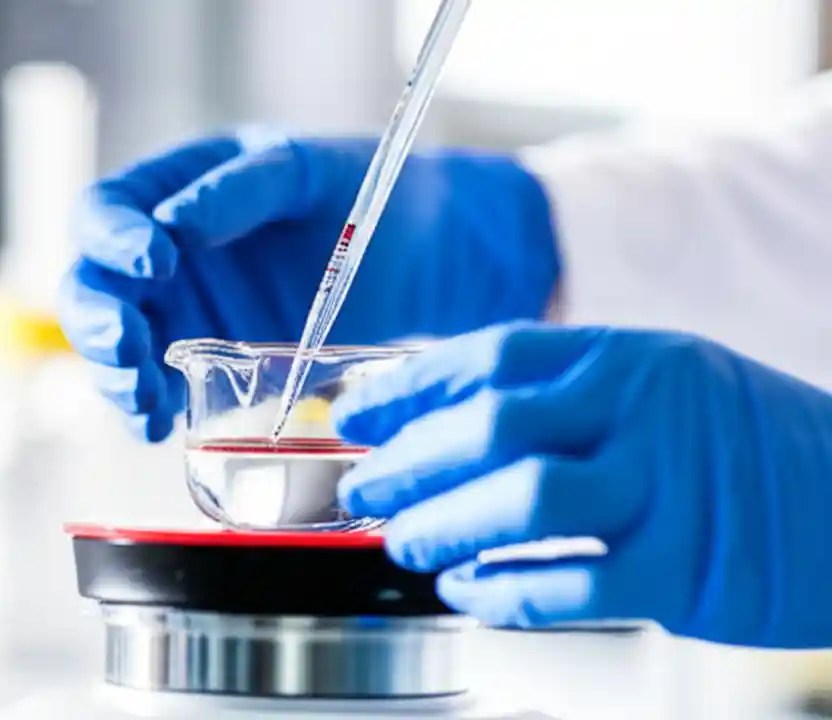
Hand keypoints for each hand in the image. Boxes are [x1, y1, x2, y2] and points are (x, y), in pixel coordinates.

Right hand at [57, 130, 557, 440]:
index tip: (156, 262)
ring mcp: (182, 314)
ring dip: (115, 376)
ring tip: (145, 399)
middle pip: (92, 287)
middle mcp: (164, 254)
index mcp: (176, 188)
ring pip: (115, 348)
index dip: (113, 239)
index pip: (108, 210)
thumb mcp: (308, 172)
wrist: (426, 260)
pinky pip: (159, 391)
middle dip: (98, 321)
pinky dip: (148, 410)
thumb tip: (171, 224)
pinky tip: (159, 424)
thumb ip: (242, 188)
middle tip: (127, 345)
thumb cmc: (366, 196)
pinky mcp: (207, 368)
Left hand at [333, 322, 831, 647]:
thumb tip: (439, 426)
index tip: (350, 415)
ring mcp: (668, 488)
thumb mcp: (658, 385)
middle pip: (494, 426)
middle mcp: (643, 409)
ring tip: (406, 542)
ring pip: (525, 499)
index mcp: (624, 356)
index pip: (491, 357)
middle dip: (408, 462)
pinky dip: (504, 593)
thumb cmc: (738, 445)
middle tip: (361, 491)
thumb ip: (563, 397)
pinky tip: (470, 591)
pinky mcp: (688, 570)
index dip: (407, 387)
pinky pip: (571, 585)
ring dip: (446, 524)